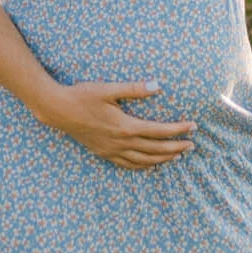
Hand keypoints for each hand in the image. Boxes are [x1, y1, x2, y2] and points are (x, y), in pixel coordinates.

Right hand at [44, 80, 195, 169]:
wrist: (58, 110)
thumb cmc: (83, 95)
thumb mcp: (108, 89)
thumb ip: (134, 89)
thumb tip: (157, 86)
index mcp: (125, 126)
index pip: (159, 130)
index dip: (178, 129)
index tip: (193, 127)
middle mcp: (121, 142)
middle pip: (155, 148)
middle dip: (176, 147)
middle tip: (192, 144)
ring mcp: (112, 150)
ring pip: (143, 160)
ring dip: (163, 159)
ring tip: (178, 156)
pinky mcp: (104, 153)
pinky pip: (127, 165)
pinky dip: (143, 166)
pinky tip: (150, 165)